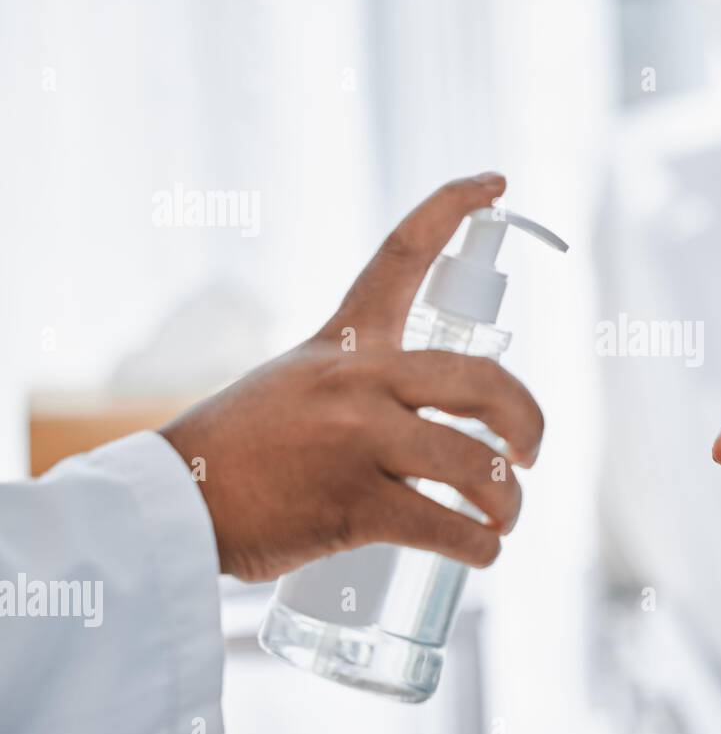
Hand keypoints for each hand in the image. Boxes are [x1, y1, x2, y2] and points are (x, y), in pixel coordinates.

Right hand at [160, 173, 544, 581]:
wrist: (175, 502)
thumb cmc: (243, 445)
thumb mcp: (299, 380)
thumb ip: (365, 381)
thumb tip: (443, 421)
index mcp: (346, 342)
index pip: (402, 254)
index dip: (453, 208)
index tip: (495, 181)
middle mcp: (359, 380)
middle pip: (484, 382)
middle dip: (528, 419)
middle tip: (532, 451)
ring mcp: (358, 441)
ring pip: (475, 466)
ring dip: (509, 501)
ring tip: (504, 521)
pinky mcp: (353, 506)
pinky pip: (445, 527)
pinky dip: (479, 548)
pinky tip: (481, 552)